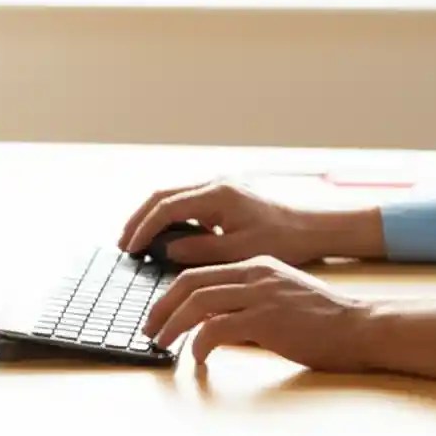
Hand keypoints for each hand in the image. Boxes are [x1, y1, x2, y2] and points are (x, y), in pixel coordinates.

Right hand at [117, 180, 383, 266]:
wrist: (311, 228)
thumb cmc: (282, 241)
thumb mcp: (239, 250)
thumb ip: (200, 250)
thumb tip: (167, 250)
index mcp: (217, 194)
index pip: (167, 207)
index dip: (144, 228)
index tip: (130, 248)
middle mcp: (215, 184)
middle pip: (163, 195)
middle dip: (140, 219)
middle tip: (124, 243)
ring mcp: (220, 187)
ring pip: (173, 197)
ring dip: (153, 217)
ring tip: (137, 241)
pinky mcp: (224, 194)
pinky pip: (188, 202)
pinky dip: (170, 218)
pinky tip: (166, 238)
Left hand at [143, 255, 435, 380]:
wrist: (360, 326)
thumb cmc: (323, 319)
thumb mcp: (280, 296)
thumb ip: (248, 300)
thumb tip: (213, 321)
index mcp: (256, 265)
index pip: (201, 271)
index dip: (173, 291)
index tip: (159, 310)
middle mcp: (255, 274)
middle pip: (191, 282)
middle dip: (163, 305)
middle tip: (150, 327)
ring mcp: (261, 295)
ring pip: (199, 302)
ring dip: (173, 324)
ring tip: (163, 343)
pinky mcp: (267, 319)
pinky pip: (218, 329)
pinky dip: (200, 344)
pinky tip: (198, 358)